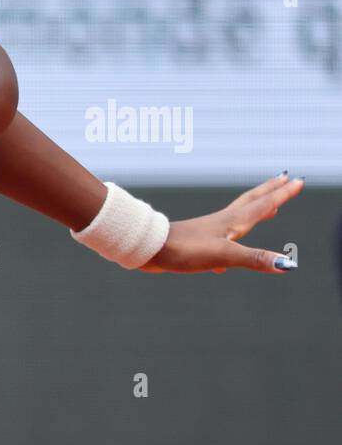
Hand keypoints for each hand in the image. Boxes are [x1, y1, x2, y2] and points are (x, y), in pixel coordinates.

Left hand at [137, 173, 303, 273]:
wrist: (147, 249)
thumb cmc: (183, 250)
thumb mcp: (223, 256)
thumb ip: (255, 259)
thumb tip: (287, 265)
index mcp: (232, 223)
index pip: (263, 205)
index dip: (282, 195)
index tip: (298, 181)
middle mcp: (222, 222)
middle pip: (251, 202)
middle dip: (270, 191)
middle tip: (285, 179)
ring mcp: (208, 231)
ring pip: (236, 218)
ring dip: (255, 211)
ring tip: (268, 209)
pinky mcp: (195, 243)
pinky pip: (220, 241)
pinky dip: (230, 244)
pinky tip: (224, 263)